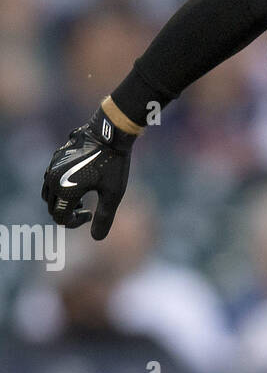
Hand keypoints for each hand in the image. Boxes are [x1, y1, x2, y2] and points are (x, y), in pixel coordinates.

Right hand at [42, 106, 136, 239]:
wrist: (109, 134)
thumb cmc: (113, 165)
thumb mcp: (113, 195)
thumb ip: (104, 218)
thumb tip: (97, 238)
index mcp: (65, 191)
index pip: (60, 218)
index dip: (75, 223)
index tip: (90, 214)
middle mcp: (53, 180)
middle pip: (52, 208)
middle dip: (67, 213)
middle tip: (86, 208)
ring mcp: (52, 167)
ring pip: (48, 193)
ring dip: (61, 201)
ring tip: (81, 196)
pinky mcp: (55, 158)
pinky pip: (50, 179)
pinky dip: (59, 187)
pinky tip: (78, 182)